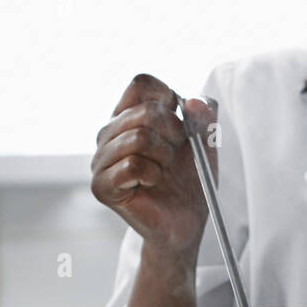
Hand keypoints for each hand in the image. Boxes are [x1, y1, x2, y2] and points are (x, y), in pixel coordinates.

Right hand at [90, 73, 215, 259]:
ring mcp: (101, 159)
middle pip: (145, 111)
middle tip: (175, 157)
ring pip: (138, 138)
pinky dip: (152, 175)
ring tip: (163, 172)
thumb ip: (204, 116)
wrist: (185, 222)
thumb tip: (193, 101)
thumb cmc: (190, 181)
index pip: (141, 84)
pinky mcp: (101, 185)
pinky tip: (151, 184)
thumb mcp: (205, 142)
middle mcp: (109, 133)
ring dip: (164, 157)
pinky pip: (132, 165)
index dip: (168, 99)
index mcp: (129, 115)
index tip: (180, 125)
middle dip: (174, 134)